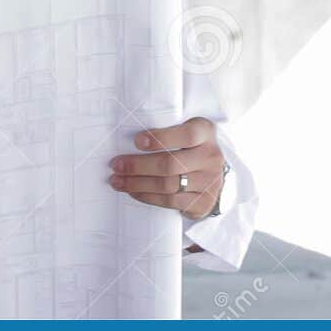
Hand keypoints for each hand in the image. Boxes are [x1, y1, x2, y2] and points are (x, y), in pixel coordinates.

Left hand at [108, 117, 224, 219]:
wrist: (214, 175)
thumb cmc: (189, 147)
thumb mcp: (184, 129)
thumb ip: (165, 128)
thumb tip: (126, 135)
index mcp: (206, 132)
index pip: (187, 135)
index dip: (160, 138)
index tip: (137, 141)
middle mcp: (211, 157)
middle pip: (170, 163)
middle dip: (138, 165)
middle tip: (116, 165)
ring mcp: (210, 182)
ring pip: (167, 185)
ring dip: (137, 183)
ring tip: (117, 180)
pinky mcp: (203, 202)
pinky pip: (170, 201)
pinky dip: (147, 196)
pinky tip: (133, 191)